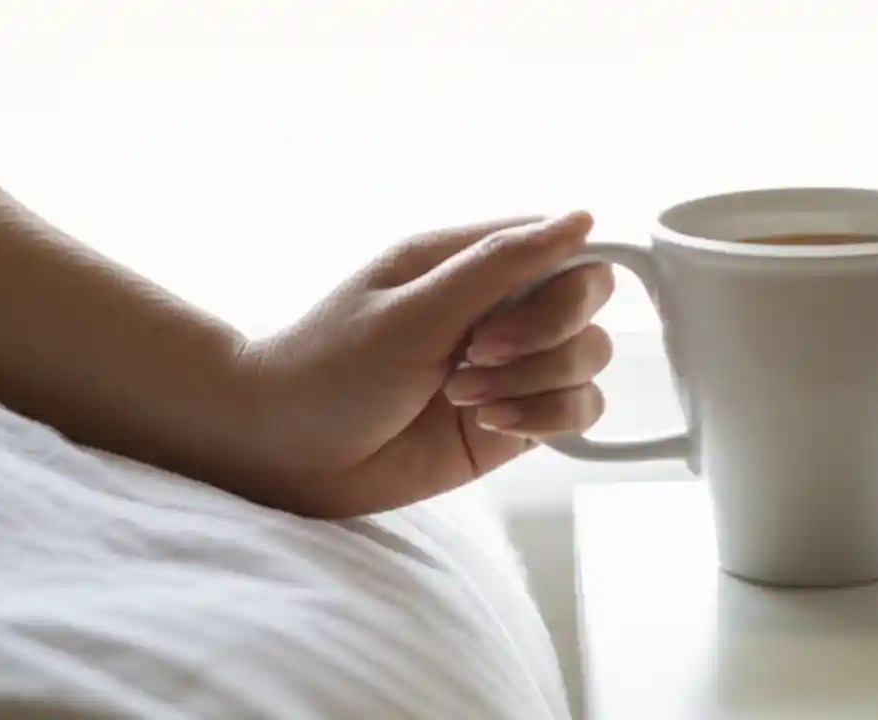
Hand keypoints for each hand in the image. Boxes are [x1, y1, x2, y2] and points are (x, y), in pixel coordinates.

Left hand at [235, 212, 613, 516]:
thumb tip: (582, 220)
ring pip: (588, 360)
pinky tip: (488, 423)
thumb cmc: (332, 368)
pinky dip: (545, 419)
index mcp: (472, 264)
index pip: (567, 252)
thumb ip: (501, 264)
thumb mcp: (414, 308)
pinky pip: (578, 410)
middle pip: (588, 306)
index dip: (561, 287)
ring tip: (463, 397)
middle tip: (473, 358)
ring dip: (536, 383)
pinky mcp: (516, 419)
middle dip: (544, 339)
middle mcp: (502, 309)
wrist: (289, 454)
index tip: (502, 319)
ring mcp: (513, 367)